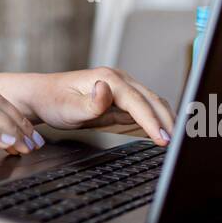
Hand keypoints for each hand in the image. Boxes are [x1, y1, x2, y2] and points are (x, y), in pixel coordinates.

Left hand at [12, 67, 174, 146]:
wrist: (42, 96)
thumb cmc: (53, 100)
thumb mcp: (68, 107)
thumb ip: (90, 103)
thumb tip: (106, 90)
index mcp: (110, 78)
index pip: (138, 102)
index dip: (152, 121)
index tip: (163, 139)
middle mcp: (119, 79)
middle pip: (152, 100)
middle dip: (167, 121)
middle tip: (178, 144)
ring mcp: (122, 88)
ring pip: (152, 102)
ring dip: (166, 119)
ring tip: (178, 139)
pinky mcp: (122, 99)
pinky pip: (145, 108)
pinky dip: (157, 119)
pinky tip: (164, 131)